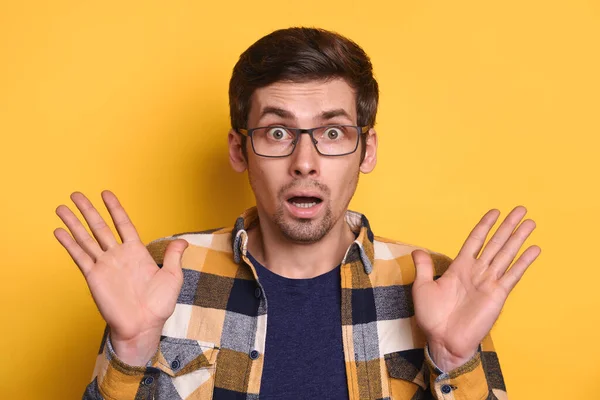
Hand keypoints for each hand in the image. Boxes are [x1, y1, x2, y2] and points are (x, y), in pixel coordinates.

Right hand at [54, 190, 187, 365]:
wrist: (143, 326)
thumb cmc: (159, 305)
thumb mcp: (172, 277)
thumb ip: (173, 257)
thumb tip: (183, 241)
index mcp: (136, 253)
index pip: (123, 224)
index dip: (115, 209)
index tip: (105, 194)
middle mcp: (118, 256)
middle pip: (100, 227)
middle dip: (88, 211)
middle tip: (76, 194)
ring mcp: (105, 265)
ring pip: (86, 239)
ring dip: (73, 223)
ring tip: (61, 208)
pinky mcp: (94, 277)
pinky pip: (80, 257)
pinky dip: (69, 244)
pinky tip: (59, 231)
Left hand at [411, 206, 540, 371]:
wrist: (443, 340)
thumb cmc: (432, 317)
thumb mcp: (423, 287)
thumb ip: (424, 268)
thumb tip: (418, 250)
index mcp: (460, 268)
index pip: (475, 241)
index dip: (485, 226)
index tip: (494, 211)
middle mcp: (477, 272)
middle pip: (495, 243)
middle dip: (508, 226)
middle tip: (520, 209)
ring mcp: (488, 282)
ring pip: (506, 254)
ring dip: (518, 238)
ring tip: (530, 222)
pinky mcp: (498, 295)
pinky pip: (513, 275)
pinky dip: (523, 262)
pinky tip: (534, 249)